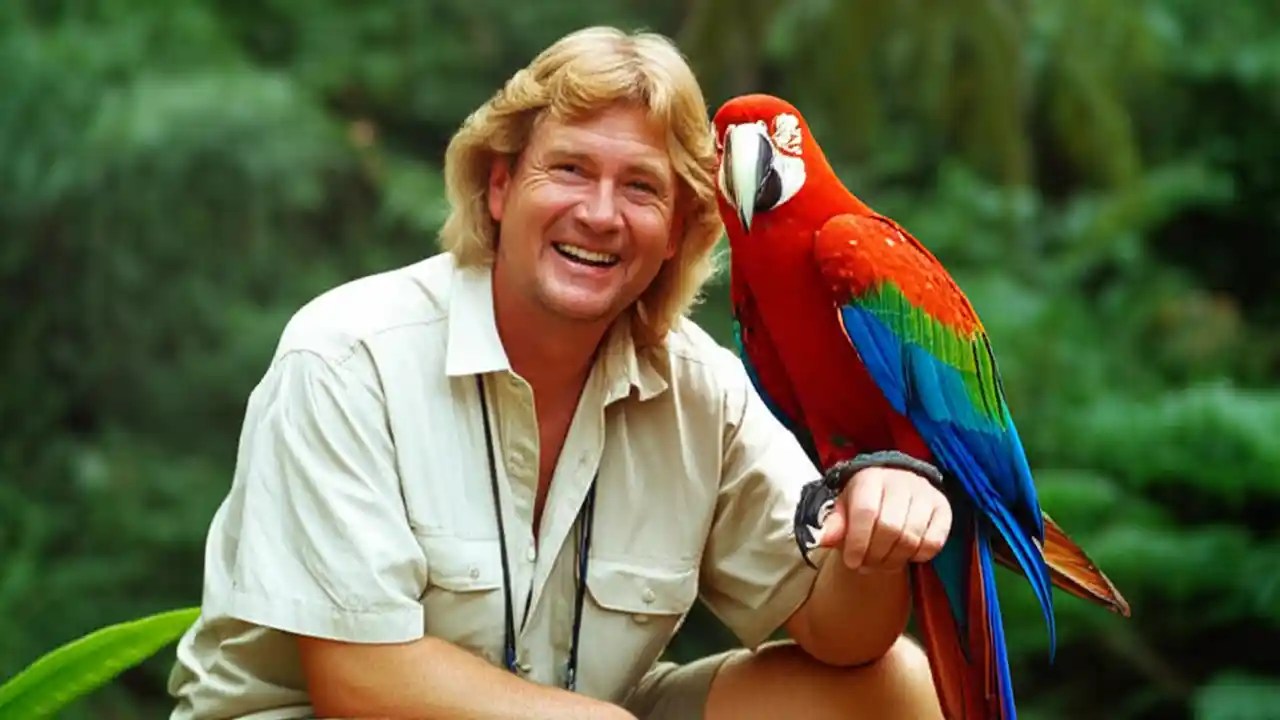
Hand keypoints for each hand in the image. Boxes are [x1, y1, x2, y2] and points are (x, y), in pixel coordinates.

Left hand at [815, 466, 951, 572]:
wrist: (892, 496)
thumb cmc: (863, 506)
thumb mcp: (842, 512)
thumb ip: (832, 526)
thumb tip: (822, 539)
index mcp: (870, 477)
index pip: (866, 512)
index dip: (858, 542)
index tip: (850, 562)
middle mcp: (901, 480)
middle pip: (891, 528)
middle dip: (875, 555)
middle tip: (865, 566)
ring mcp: (925, 493)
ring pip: (912, 538)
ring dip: (894, 560)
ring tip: (881, 564)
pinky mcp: (944, 508)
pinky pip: (934, 543)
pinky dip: (918, 556)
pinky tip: (904, 555)